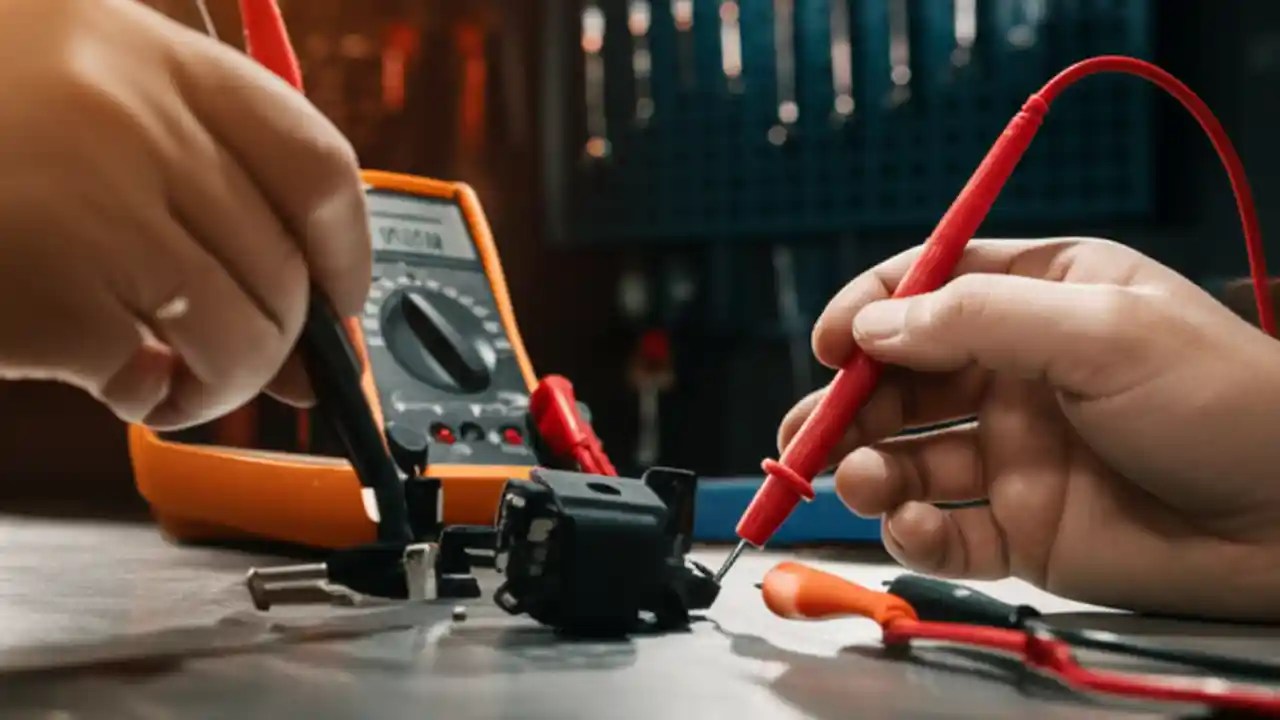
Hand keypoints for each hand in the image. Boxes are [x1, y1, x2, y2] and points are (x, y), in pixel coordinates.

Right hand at [0, 0, 369, 428]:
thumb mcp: (85, 103)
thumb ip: (196, 189)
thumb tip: (305, 337)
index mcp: (157, 59)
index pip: (316, 165)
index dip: (346, 251)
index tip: (340, 299)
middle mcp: (137, 124)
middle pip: (284, 272)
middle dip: (278, 343)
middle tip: (234, 360)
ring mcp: (92, 209)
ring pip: (243, 338)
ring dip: (222, 385)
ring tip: (172, 380)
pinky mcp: (46, 296)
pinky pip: (153, 377)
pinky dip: (146, 400)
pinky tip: (103, 377)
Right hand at [781, 237, 1279, 620]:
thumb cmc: (1223, 401)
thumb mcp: (1101, 329)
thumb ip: (979, 317)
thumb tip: (873, 325)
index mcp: (1040, 299)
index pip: (929, 288)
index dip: (870, 310)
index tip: (829, 343)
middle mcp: (1016, 374)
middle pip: (901, 380)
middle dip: (848, 404)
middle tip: (811, 432)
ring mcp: (1015, 455)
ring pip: (909, 458)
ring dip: (869, 469)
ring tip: (861, 481)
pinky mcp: (1022, 530)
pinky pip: (943, 530)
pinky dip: (913, 532)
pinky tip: (914, 526)